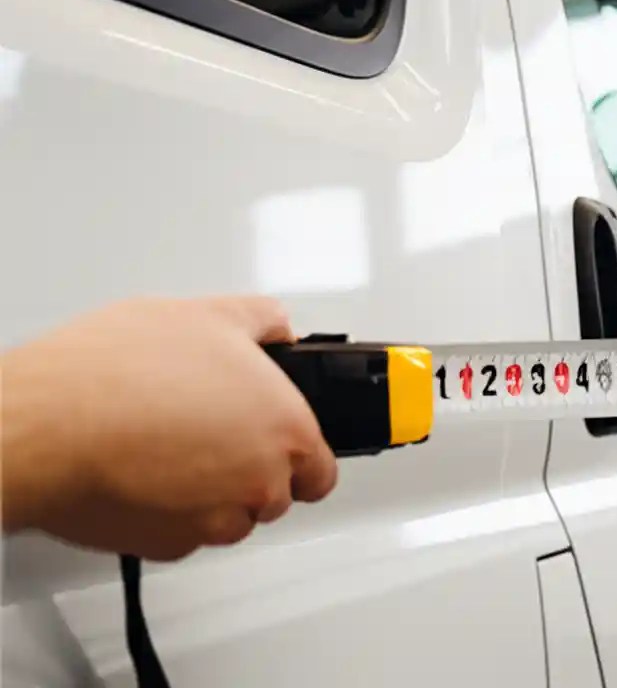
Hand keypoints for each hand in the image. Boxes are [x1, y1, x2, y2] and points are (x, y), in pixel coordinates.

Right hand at [1, 296, 336, 560]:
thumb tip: (277, 326)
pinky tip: (144, 472)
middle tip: (209, 433)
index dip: (300, 458)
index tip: (278, 444)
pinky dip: (169, 512)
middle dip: (249, 470)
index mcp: (286, 430)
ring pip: (229, 518)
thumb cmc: (120, 371)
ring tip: (169, 447)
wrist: (50, 423)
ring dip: (211, 494)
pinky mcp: (165, 545)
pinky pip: (181, 534)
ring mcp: (213, 521)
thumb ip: (259, 321)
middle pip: (275, 495)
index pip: (322, 471)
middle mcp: (260, 483)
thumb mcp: (206, 315)